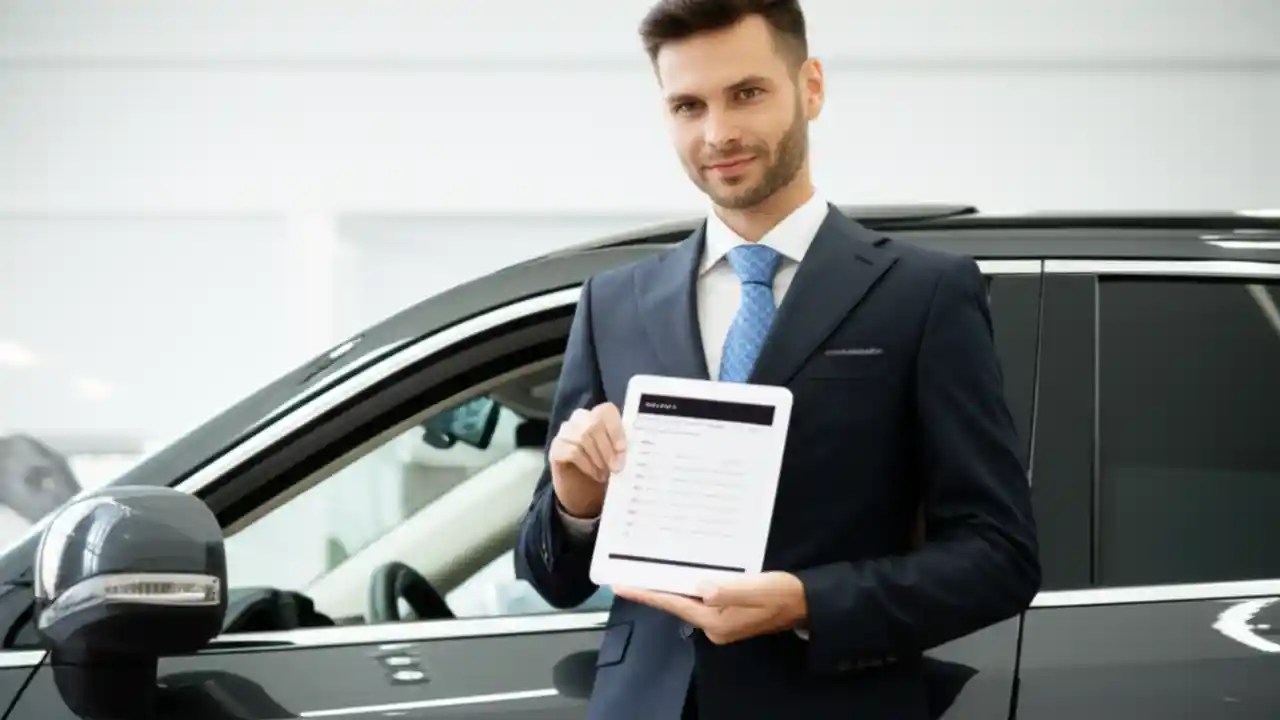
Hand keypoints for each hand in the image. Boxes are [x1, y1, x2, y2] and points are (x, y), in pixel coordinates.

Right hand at [549, 402, 625, 517]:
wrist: (583, 490)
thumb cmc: (604, 468)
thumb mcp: (617, 457)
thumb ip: (622, 450)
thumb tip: (625, 453)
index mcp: (599, 416)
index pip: (606, 410)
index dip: (616, 429)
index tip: (623, 450)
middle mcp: (580, 419)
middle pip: (593, 424)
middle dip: (608, 448)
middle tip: (617, 467)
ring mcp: (565, 432)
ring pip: (582, 437)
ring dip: (598, 458)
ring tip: (605, 473)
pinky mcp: (556, 448)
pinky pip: (572, 451)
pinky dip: (587, 465)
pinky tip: (595, 474)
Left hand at [613, 572, 807, 644]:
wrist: (805, 602)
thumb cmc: (782, 594)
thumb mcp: (757, 589)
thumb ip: (729, 590)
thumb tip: (702, 588)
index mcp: (716, 622)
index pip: (675, 605)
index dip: (648, 594)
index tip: (621, 585)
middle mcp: (714, 625)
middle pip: (677, 604)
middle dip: (655, 588)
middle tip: (629, 571)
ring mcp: (721, 621)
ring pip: (688, 601)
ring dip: (671, 585)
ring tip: (648, 568)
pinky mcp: (728, 612)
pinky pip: (700, 598)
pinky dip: (688, 585)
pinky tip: (681, 571)